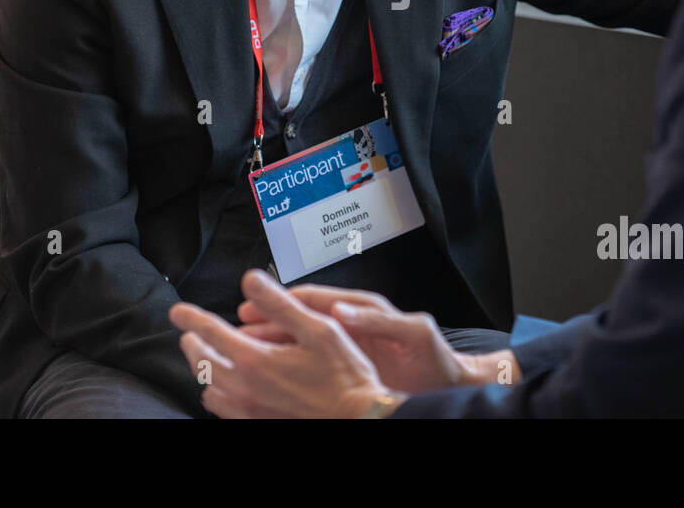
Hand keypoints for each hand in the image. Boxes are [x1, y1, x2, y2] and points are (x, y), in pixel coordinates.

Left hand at [169, 269, 401, 417]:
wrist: (358, 419)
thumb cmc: (343, 374)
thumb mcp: (318, 329)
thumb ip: (280, 304)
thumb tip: (251, 279)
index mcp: (254, 361)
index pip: (211, 333)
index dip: (192, 318)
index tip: (177, 311)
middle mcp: (243, 390)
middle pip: (202, 364)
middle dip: (194, 344)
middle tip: (191, 333)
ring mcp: (248, 413)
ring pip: (209, 391)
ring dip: (206, 372)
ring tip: (211, 359)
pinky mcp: (256, 426)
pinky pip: (224, 411)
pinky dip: (219, 395)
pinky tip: (229, 389)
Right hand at [238, 283, 478, 393]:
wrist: (448, 383)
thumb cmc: (434, 357)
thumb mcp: (413, 333)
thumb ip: (380, 321)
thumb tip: (340, 311)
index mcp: (364, 310)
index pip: (315, 300)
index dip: (282, 301)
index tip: (254, 305)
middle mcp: (351, 322)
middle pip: (301, 316)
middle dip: (267, 319)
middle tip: (235, 325)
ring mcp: (348, 345)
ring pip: (302, 339)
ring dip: (273, 341)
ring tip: (242, 346)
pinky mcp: (349, 366)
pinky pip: (313, 361)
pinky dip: (291, 362)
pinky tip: (272, 371)